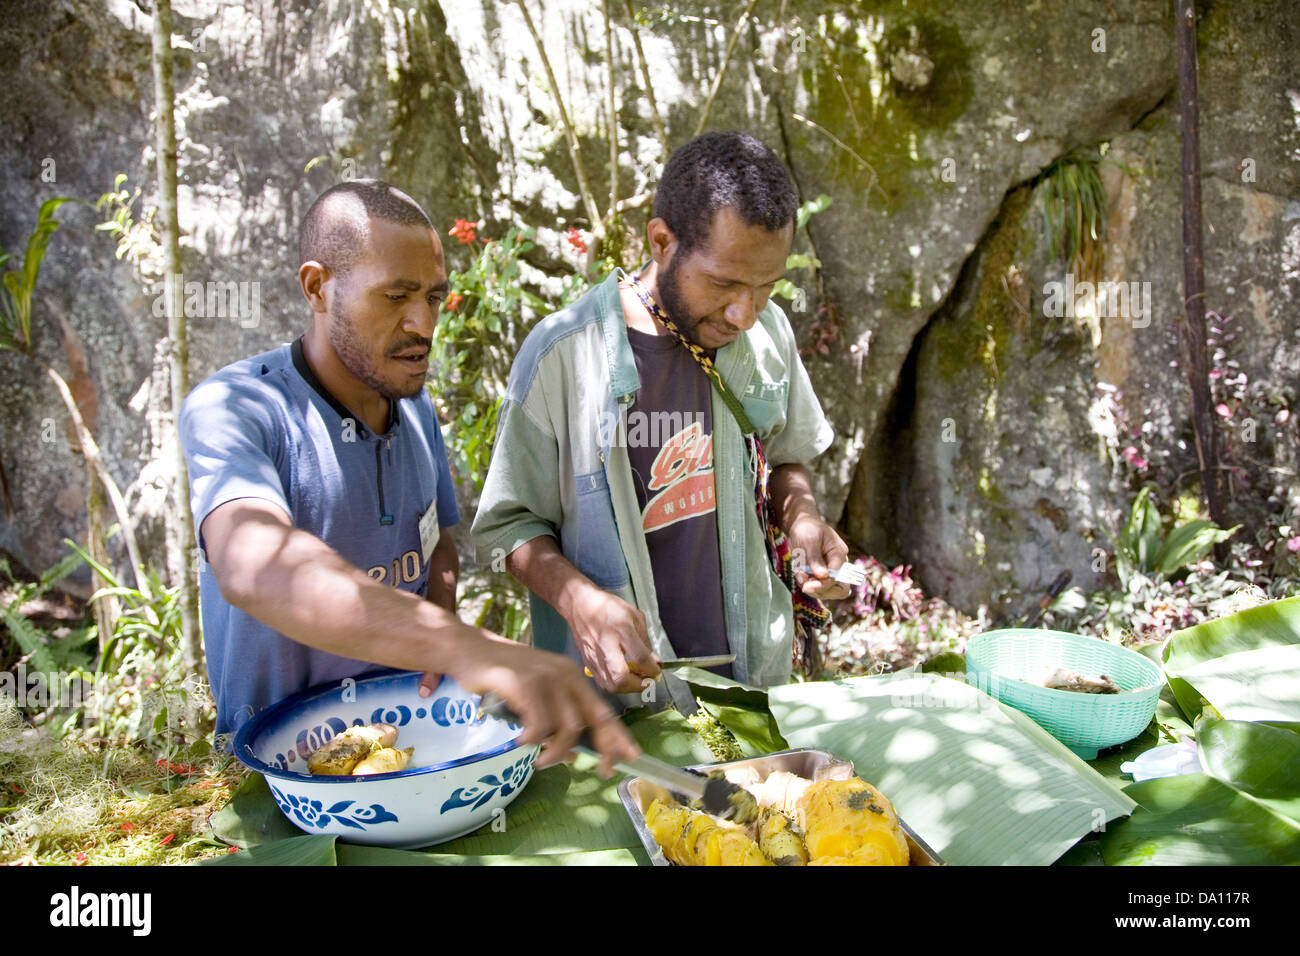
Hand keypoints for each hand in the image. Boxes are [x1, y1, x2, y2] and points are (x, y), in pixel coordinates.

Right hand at [449, 630, 641, 775]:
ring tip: (542, 761)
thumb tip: (575, 756)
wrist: (470, 651)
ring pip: (566, 728)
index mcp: (573, 677)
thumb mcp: (538, 696)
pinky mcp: (524, 683)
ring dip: (556, 752)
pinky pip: (538, 724)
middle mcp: (565, 674)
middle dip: (602, 749)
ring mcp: (545, 678)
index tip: (629, 757)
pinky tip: (521, 741)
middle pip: (593, 719)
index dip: (618, 736)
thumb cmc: (505, 677)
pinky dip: (532, 740)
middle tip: (598, 771)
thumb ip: (557, 720)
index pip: (603, 710)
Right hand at [564, 584, 660, 693]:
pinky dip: (616, 685)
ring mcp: (594, 655)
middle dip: (639, 685)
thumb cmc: (608, 608)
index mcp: (621, 629)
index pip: (640, 658)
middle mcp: (606, 644)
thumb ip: (645, 640)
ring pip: (611, 685)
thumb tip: (653, 662)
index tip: (657, 670)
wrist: (580, 606)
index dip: (653, 669)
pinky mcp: (587, 662)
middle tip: (647, 680)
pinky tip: (622, 677)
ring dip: (628, 688)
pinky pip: (603, 682)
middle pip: (621, 678)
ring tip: (636, 679)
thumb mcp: (634, 616)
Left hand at [786, 513, 850, 600]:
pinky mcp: (822, 575)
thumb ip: (815, 558)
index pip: (838, 576)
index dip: (824, 583)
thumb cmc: (806, 529)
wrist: (800, 525)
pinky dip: (808, 585)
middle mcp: (839, 564)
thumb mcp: (809, 540)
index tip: (807, 585)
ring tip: (799, 577)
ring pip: (829, 591)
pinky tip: (799, 575)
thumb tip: (823, 576)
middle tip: (805, 587)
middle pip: (840, 588)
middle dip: (822, 590)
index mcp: (839, 553)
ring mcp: (831, 570)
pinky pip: (818, 587)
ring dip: (813, 589)